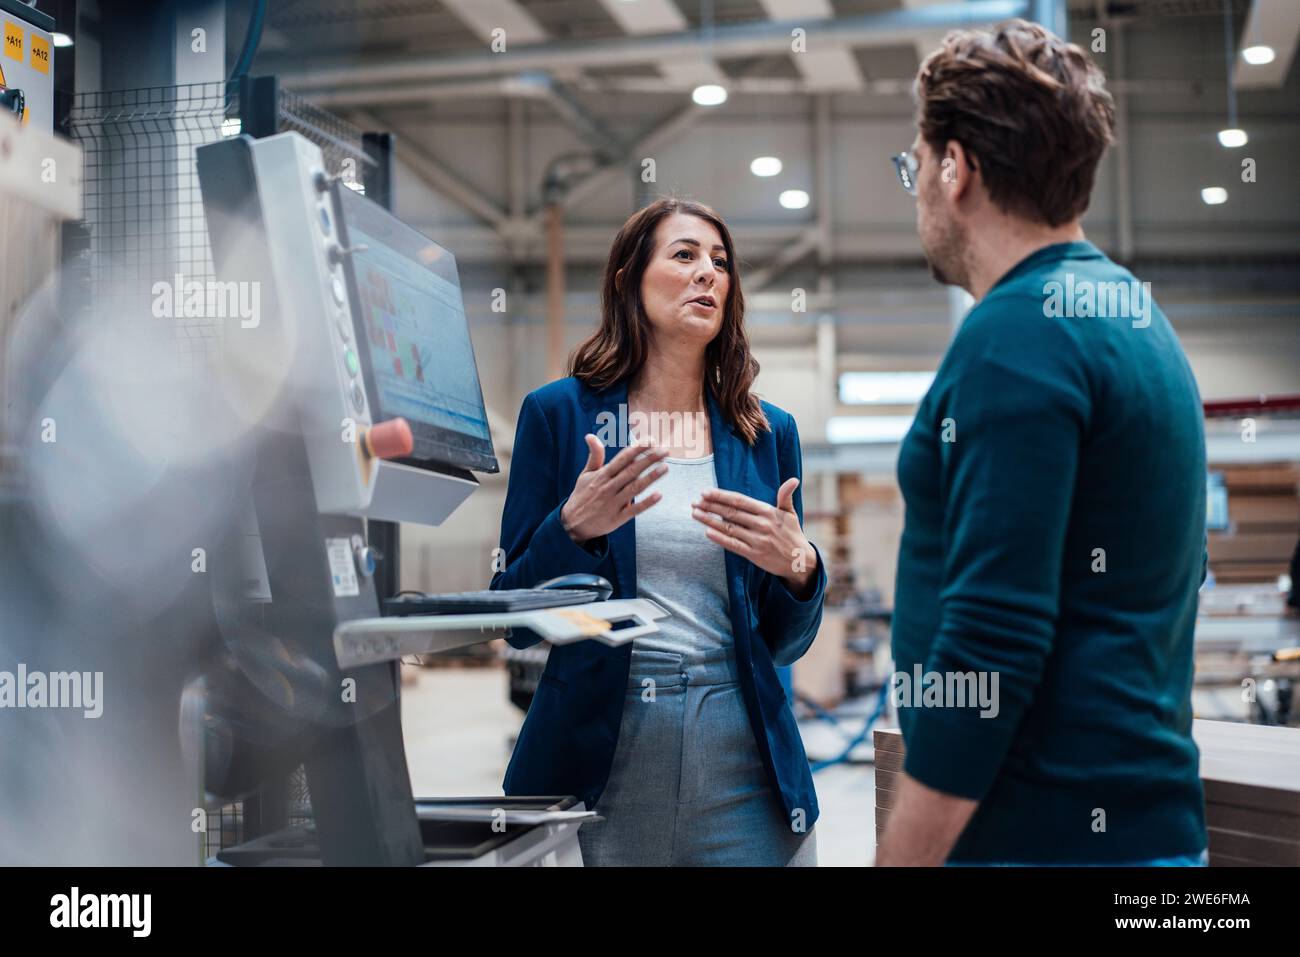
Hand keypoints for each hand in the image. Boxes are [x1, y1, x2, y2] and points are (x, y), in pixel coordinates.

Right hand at [560, 435, 668, 544]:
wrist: (572, 524)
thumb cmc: (582, 495)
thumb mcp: (585, 474)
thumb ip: (594, 456)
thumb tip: (590, 435)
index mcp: (601, 475)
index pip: (622, 459)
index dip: (637, 449)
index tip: (651, 440)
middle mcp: (608, 487)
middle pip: (631, 471)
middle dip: (649, 460)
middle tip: (665, 451)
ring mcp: (612, 503)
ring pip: (634, 488)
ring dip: (650, 478)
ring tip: (665, 467)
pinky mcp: (617, 518)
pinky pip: (634, 510)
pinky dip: (646, 503)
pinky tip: (659, 495)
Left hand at [691, 478, 817, 596]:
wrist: (800, 560)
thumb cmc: (792, 534)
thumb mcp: (790, 513)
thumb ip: (785, 496)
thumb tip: (792, 480)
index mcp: (768, 511)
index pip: (740, 501)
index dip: (721, 496)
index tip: (706, 492)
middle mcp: (762, 524)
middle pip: (731, 513)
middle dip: (711, 506)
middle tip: (695, 502)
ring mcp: (758, 540)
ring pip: (729, 528)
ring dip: (710, 520)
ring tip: (695, 514)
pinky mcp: (755, 554)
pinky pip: (734, 545)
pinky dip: (720, 538)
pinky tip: (707, 532)